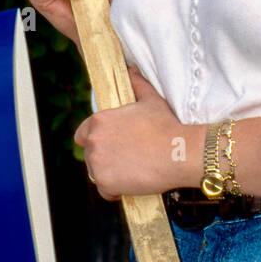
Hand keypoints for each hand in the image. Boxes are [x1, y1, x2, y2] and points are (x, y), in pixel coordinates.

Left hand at [74, 69, 188, 200]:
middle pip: (90, 155)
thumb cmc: (165, 125)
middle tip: (127, 157)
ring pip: (97, 173)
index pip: (82, 134)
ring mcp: (97, 164)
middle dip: (105, 157)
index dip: (96, 140)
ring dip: (109, 174)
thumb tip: (131, 70)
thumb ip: (136, 83)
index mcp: (98, 120)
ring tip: (131, 169)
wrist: (178, 152)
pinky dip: (115, 190)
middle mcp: (93, 142)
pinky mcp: (105, 183)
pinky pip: (105, 191)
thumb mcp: (150, 99)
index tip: (111, 144)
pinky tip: (131, 182)